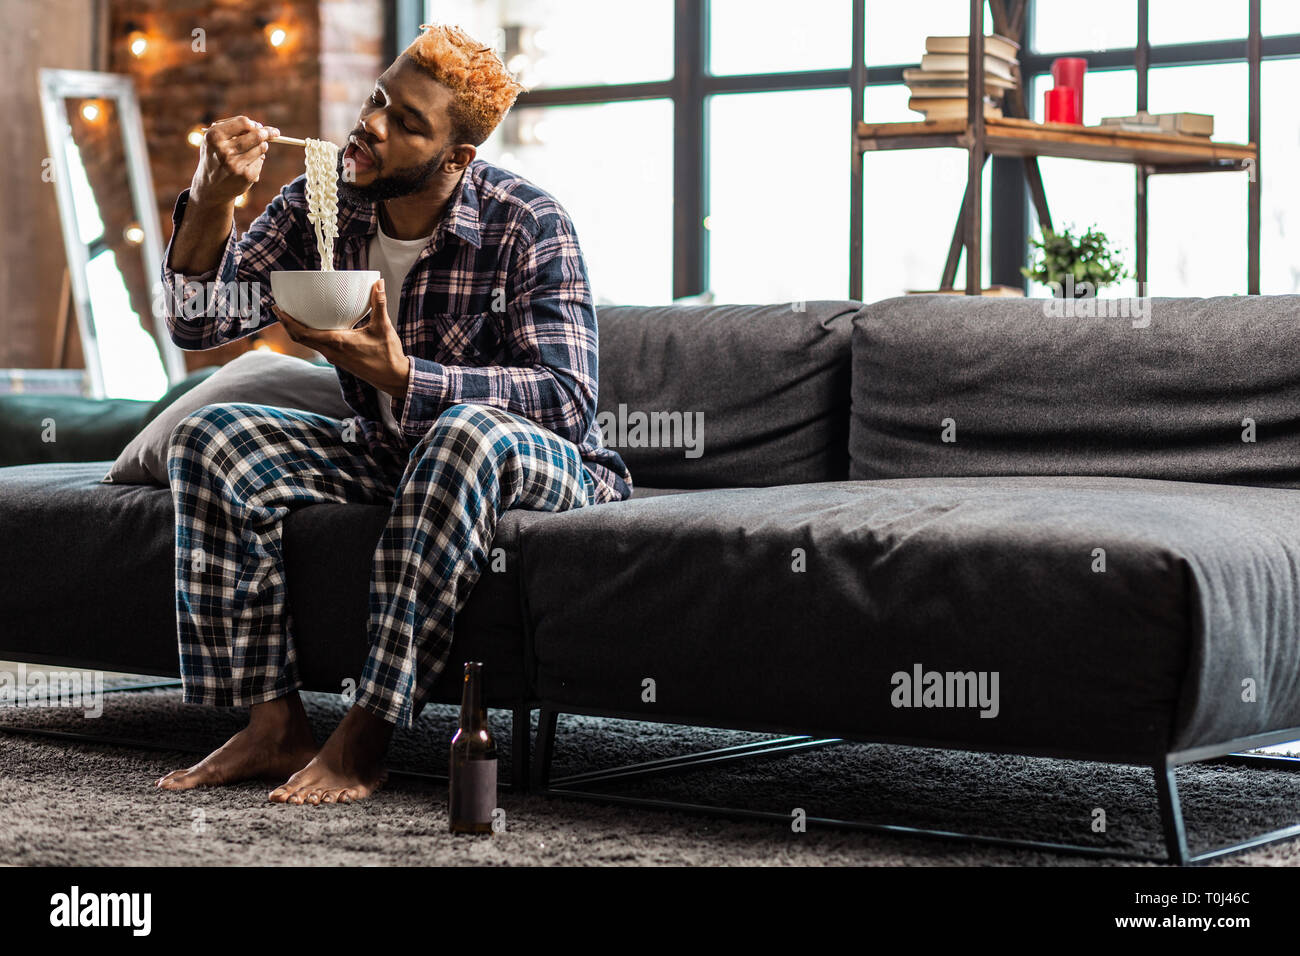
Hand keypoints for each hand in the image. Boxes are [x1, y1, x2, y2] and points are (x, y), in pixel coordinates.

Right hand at [190, 116, 280, 207]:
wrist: (210, 186)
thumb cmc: (215, 156)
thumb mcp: (215, 139)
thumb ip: (233, 128)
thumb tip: (259, 126)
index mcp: (214, 136)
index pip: (243, 122)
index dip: (254, 124)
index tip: (261, 126)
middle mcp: (223, 150)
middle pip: (256, 135)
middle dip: (266, 133)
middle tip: (274, 133)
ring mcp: (235, 164)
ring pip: (261, 148)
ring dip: (262, 147)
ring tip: (255, 149)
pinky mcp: (245, 176)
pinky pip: (259, 162)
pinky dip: (257, 160)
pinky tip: (247, 165)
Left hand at [274, 279, 411, 400]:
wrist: (393, 378)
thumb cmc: (387, 355)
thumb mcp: (383, 327)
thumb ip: (379, 304)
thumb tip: (379, 284)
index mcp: (337, 342)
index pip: (303, 333)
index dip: (287, 321)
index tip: (278, 309)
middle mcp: (331, 352)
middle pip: (300, 338)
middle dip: (287, 323)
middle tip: (280, 309)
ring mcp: (334, 357)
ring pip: (308, 343)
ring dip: (297, 330)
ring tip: (293, 316)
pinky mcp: (339, 360)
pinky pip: (318, 346)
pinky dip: (310, 336)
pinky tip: (315, 328)